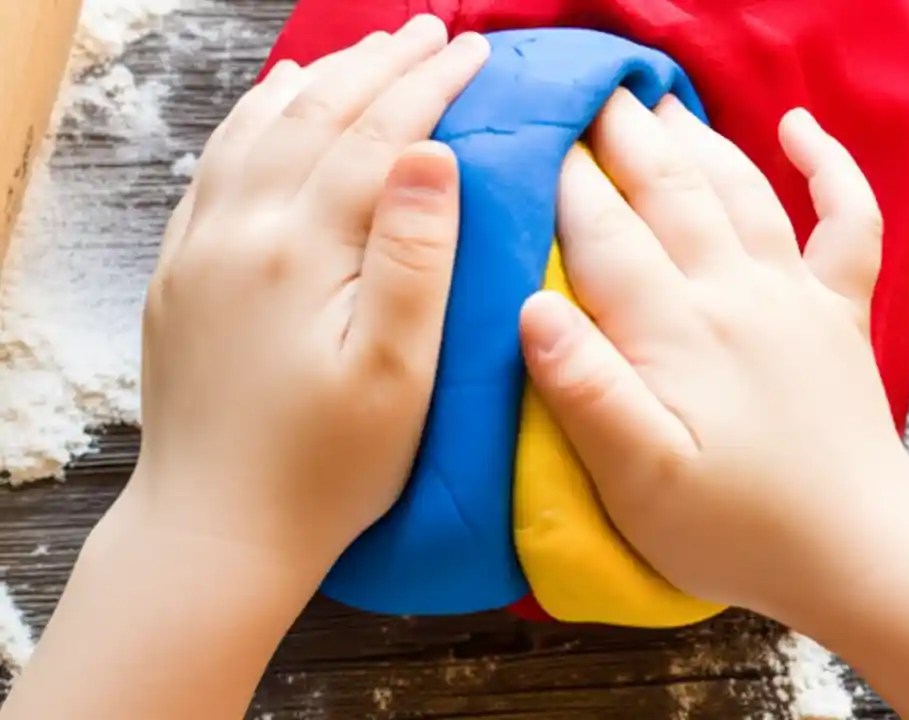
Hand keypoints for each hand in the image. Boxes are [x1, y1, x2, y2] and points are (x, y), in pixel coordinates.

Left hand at [128, 19, 489, 572]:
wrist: (216, 528)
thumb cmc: (327, 467)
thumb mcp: (397, 374)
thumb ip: (415, 258)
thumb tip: (430, 154)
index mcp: (302, 251)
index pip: (376, 138)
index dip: (429, 87)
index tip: (474, 54)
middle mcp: (241, 230)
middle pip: (316, 115)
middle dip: (380, 65)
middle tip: (431, 33)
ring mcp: (200, 247)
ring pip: (260, 127)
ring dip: (320, 77)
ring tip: (366, 50)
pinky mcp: (180, 271)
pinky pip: (216, 163)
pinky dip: (255, 116)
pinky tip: (277, 104)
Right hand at [519, 91, 908, 612]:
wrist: (857, 551)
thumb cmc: (736, 528)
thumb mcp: (639, 482)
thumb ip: (586, 391)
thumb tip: (531, 307)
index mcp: (676, 332)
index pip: (606, 236)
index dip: (564, 182)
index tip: (530, 136)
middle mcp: (737, 294)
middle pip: (672, 192)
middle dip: (623, 137)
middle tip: (587, 92)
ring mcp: (795, 296)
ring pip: (742, 190)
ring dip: (698, 138)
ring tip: (657, 101)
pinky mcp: (840, 312)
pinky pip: (849, 222)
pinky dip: (831, 167)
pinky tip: (802, 127)